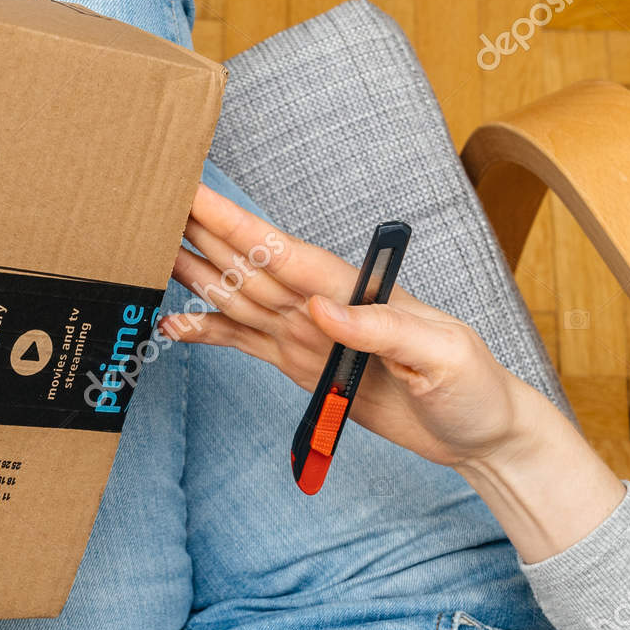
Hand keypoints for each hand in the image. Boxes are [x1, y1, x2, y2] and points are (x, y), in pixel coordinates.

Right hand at [162, 182, 533, 470]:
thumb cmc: (475, 388)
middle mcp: (324, 305)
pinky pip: (245, 343)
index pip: (283, 252)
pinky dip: (209, 331)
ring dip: (196, 271)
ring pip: (239, 296)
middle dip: (202, 232)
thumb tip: (320, 308)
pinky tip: (175, 320)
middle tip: (155, 203)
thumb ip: (382, 328)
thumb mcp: (443, 354)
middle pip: (249, 264)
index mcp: (354, 292)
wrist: (478, 435)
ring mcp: (309, 335)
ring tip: (151, 247)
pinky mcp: (303, 366)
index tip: (196, 194)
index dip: (235, 224)